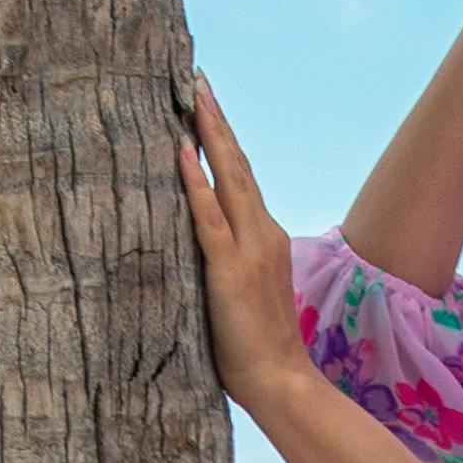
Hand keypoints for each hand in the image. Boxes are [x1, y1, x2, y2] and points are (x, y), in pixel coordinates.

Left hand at [179, 73, 308, 411]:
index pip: (241, 179)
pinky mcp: (231, 269)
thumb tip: (197, 251)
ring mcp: (249, 249)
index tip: (206, 107)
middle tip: (196, 80)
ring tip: (190, 96)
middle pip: (237, 165)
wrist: (281, 382)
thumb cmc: (256, 351)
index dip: (224, 142)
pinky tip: (180, 149)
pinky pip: (208, 216)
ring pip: (228, 178)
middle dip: (216, 120)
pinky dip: (194, 180)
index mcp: (265, 239)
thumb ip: (227, 266)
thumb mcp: (242, 297)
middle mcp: (262, 233)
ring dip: (208, 134)